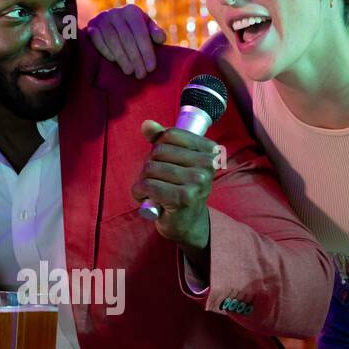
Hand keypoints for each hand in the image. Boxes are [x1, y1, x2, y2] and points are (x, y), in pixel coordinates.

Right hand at [87, 5, 165, 77]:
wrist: (110, 24)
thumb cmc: (133, 29)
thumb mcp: (146, 28)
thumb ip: (155, 32)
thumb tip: (160, 39)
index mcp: (132, 11)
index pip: (141, 33)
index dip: (147, 51)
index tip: (151, 68)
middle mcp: (116, 12)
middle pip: (127, 39)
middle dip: (136, 58)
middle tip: (141, 74)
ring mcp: (102, 19)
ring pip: (113, 41)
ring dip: (122, 58)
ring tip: (130, 72)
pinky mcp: (91, 27)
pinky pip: (98, 41)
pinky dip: (106, 51)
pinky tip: (114, 61)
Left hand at [130, 119, 219, 249]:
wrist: (187, 223)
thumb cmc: (180, 189)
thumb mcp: (174, 161)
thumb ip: (161, 140)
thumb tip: (147, 125)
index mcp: (209, 150)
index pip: (170, 134)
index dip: (158, 147)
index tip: (163, 162)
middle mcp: (207, 164)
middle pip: (158, 151)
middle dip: (149, 166)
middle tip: (157, 180)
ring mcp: (197, 181)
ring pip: (150, 168)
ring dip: (143, 181)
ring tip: (152, 191)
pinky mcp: (183, 198)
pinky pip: (148, 185)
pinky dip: (139, 193)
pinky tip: (147, 199)